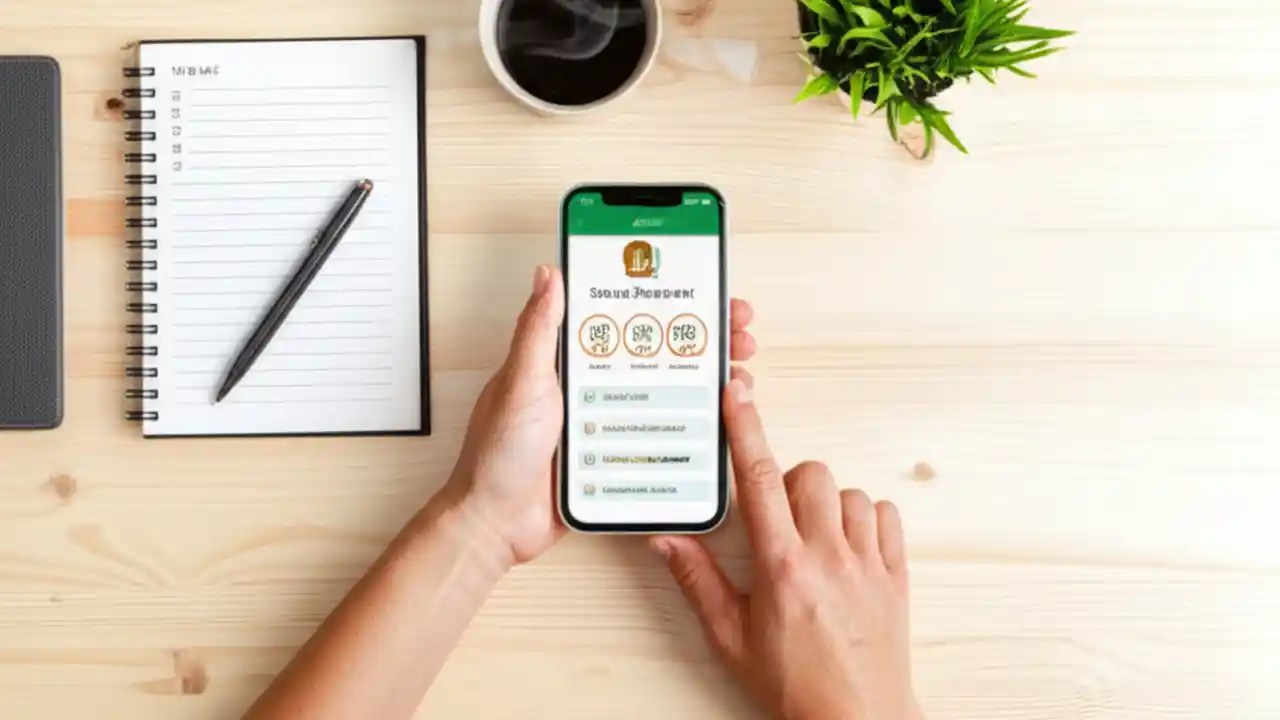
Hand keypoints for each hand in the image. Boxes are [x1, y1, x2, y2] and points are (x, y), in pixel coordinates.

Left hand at [447, 265, 758, 566]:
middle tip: (739, 335)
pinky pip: (659, 435)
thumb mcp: (522, 383)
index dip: (667, 302)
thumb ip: (539, 330)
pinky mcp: (615, 457)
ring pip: (667, 392)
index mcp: (567, 360)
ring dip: (705, 380)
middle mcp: (590, 386)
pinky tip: (719, 420)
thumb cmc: (498, 454)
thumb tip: (550, 274)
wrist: (496, 524)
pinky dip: (692, 425)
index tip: (704, 292)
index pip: (627, 318)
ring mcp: (605, 421)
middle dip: (703, 339)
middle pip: (658, 352)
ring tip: (739, 373)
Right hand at [652, 380, 921, 719]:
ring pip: (851, 493)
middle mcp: (828, 555)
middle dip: (790, 482)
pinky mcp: (896, 575)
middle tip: (779, 514)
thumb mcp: (731, 637)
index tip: (738, 396)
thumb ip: (697, 581)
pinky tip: (850, 543)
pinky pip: (887, 517)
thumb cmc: (794, 684)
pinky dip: (868, 519)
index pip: (759, 479)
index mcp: (781, 565)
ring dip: (829, 503)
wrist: (855, 719)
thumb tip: (667, 542)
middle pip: (810, 475)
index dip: (746, 429)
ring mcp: (867, 563)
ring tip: (815, 536)